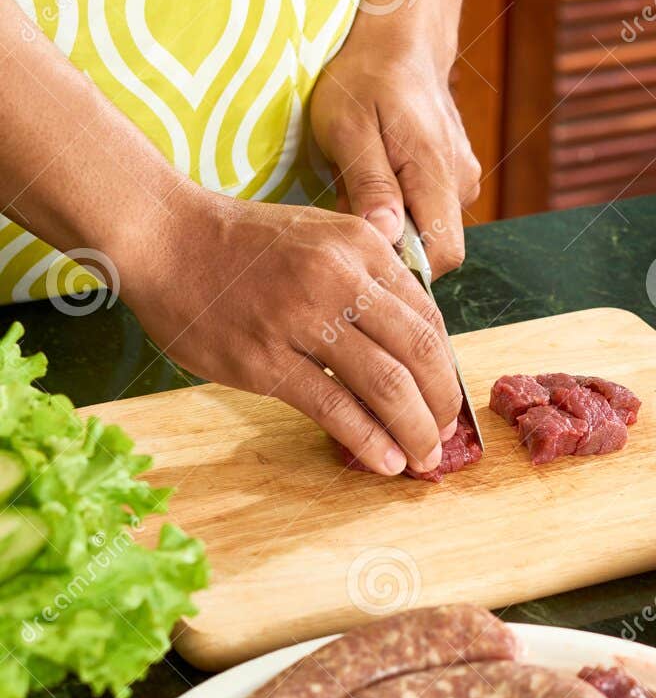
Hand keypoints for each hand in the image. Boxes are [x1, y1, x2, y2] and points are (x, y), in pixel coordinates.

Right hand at [121, 184, 460, 475]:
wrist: (166, 239)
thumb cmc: (244, 245)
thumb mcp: (321, 235)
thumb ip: (368, 275)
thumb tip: (414, 339)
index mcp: (361, 246)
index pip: (429, 318)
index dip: (446, 368)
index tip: (445, 399)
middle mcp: (339, 278)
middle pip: (421, 354)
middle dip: (442, 405)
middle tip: (443, 436)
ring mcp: (301, 320)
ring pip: (387, 385)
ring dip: (415, 431)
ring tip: (422, 458)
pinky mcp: (265, 361)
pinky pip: (334, 408)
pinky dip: (369, 441)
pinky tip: (385, 461)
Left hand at [309, 30, 479, 276]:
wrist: (397, 41)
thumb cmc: (363, 79)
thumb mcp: (348, 128)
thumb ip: (370, 184)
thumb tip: (386, 236)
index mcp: (437, 171)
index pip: (442, 255)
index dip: (403, 264)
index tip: (362, 243)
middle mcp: (462, 180)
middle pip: (433, 247)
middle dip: (390, 239)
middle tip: (349, 199)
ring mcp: (463, 177)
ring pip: (428, 228)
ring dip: (391, 219)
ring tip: (361, 178)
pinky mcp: (457, 174)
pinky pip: (428, 208)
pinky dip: (400, 202)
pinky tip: (378, 171)